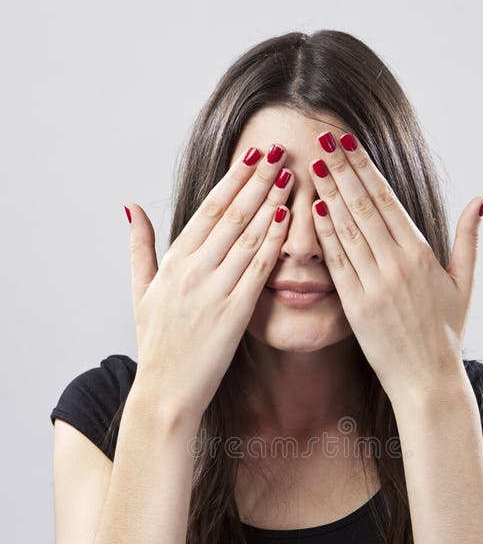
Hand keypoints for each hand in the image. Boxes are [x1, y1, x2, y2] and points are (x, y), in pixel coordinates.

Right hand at [124, 143, 292, 429]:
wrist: (165, 392)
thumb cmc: (157, 345)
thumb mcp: (140, 291)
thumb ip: (140, 247)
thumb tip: (132, 207)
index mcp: (174, 262)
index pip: (207, 210)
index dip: (232, 180)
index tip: (251, 155)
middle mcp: (193, 270)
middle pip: (230, 214)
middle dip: (256, 180)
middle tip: (278, 151)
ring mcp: (214, 290)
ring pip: (247, 236)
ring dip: (270, 202)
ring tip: (289, 175)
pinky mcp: (234, 313)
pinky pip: (258, 269)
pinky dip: (273, 241)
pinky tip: (288, 219)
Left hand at [308, 131, 482, 401]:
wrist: (428, 380)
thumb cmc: (446, 333)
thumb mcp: (464, 283)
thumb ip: (469, 238)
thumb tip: (480, 199)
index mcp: (421, 254)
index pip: (386, 199)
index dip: (364, 168)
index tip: (346, 143)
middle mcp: (397, 264)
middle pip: (362, 206)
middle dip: (340, 170)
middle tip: (320, 139)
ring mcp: (375, 285)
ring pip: (347, 230)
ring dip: (328, 194)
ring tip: (312, 166)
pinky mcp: (356, 307)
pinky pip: (337, 264)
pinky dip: (325, 236)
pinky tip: (313, 211)